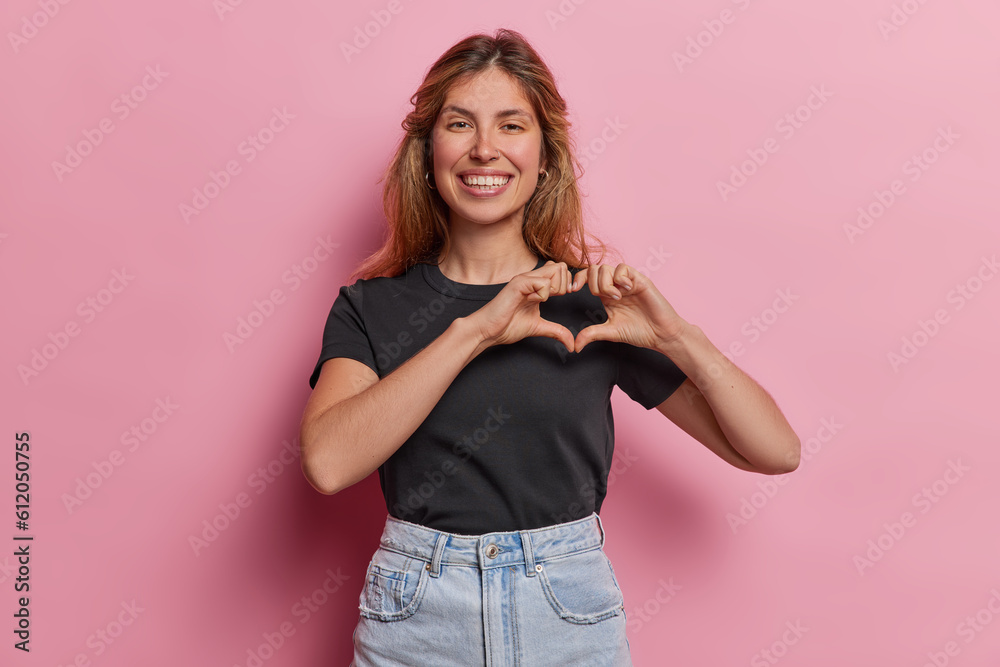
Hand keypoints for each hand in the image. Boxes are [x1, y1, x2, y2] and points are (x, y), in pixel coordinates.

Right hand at [468, 261, 575, 351]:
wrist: (487, 331)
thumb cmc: (506, 326)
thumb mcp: (538, 327)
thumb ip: (556, 331)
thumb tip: (571, 343)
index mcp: (536, 284)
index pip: (561, 270)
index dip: (567, 284)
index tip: (561, 299)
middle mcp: (531, 277)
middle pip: (562, 267)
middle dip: (564, 285)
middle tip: (552, 300)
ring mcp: (525, 278)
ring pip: (556, 269)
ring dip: (555, 288)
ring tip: (540, 301)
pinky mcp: (518, 284)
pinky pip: (543, 283)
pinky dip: (543, 295)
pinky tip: (530, 302)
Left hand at [571, 263, 687, 351]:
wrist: (661, 334)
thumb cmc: (640, 332)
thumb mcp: (610, 332)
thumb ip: (592, 334)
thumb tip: (575, 346)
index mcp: (606, 295)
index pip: (587, 278)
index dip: (578, 279)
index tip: (572, 290)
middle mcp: (615, 286)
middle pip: (593, 269)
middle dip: (592, 283)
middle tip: (604, 298)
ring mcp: (627, 282)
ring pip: (606, 267)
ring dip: (606, 283)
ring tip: (616, 298)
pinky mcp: (639, 280)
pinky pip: (623, 268)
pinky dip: (620, 278)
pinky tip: (626, 290)